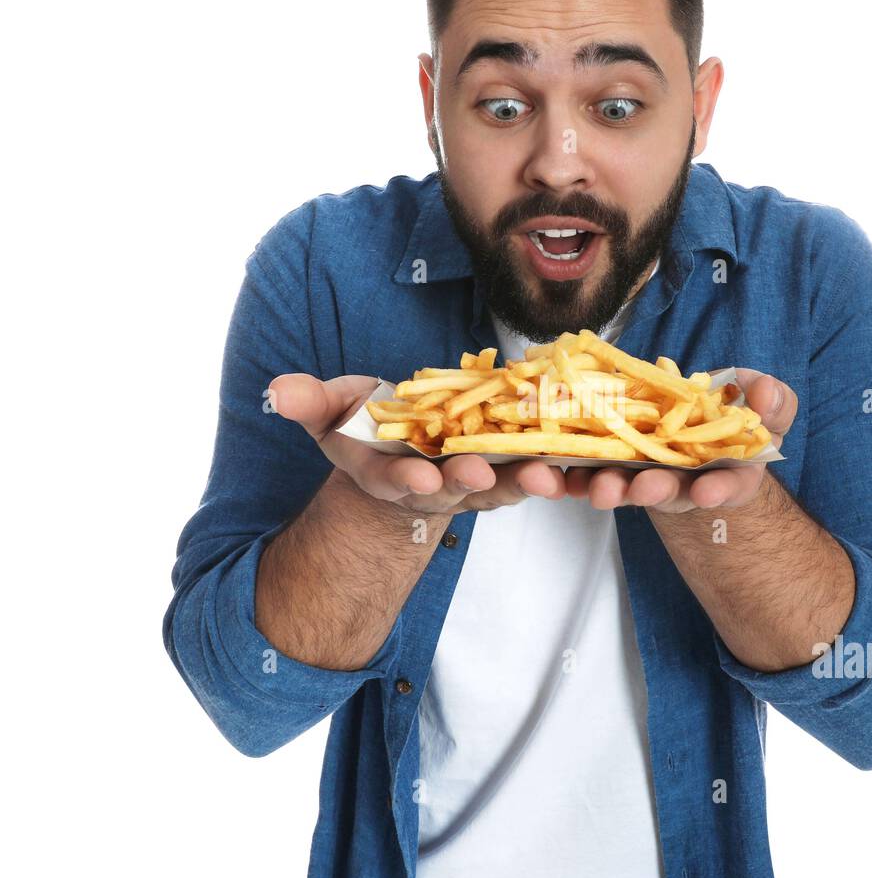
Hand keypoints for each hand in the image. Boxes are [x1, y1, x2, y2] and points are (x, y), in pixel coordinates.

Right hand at [266, 373, 567, 515]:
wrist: (405, 444)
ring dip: (526, 482)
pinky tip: (587, 464)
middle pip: (455, 489)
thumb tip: (277, 389)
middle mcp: (436, 484)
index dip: (406, 480)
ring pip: (504, 485)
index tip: (418, 478)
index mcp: (389, 473)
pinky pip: (538, 469)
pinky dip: (561, 470)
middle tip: (485, 477)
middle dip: (470, 484)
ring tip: (550, 478)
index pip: (395, 481)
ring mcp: (476, 479)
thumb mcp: (330, 412)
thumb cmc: (363, 426)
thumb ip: (308, 402)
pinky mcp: (510, 466)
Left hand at [563, 368, 797, 514]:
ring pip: (624, 488)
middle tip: (644, 488)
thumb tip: (765, 393)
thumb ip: (774, 404)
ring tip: (598, 488)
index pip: (724, 486)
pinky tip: (557, 475)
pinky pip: (588, 475)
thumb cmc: (733, 422)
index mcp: (722, 472)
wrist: (691, 433)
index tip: (707, 493)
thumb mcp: (765, 412)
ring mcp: (641, 477)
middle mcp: (680, 483)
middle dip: (654, 491)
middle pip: (667, 492)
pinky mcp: (608, 467)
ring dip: (610, 489)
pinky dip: (573, 477)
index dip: (718, 490)